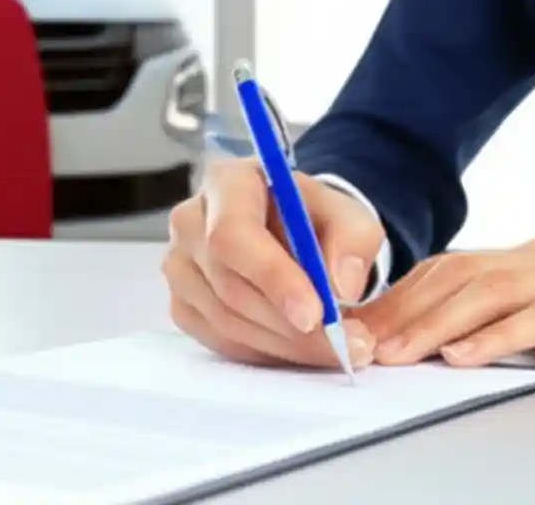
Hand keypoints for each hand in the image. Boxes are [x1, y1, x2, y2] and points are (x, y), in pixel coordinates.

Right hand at [163, 158, 385, 368]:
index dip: (272, 278)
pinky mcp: (182, 303)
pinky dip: (264, 351)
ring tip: (333, 348)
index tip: (315, 316)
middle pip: (231, 286)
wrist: (286, 231)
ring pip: (226, 320)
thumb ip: (355, 240)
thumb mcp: (347, 214)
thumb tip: (343, 287)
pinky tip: (297, 346)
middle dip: (291, 326)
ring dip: (284, 344)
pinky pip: (220, 340)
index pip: (233, 234)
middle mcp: (190, 221)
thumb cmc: (311, 218)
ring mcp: (179, 265)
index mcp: (227, 184)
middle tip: (346, 345)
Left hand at [353, 238, 534, 366]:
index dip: (398, 297)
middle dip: (399, 312)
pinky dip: (496, 336)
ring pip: (483, 295)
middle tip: (358, 344)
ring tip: (394, 353)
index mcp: (524, 257)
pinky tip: (463, 356)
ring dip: (431, 325)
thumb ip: (510, 306)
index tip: (358, 325)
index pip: (445, 271)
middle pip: (452, 279)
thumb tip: (452, 333)